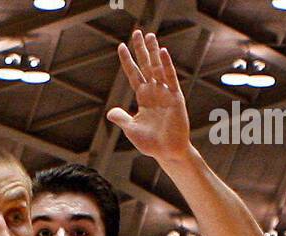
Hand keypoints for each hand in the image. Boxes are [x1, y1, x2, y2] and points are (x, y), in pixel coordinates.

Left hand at [107, 30, 190, 163]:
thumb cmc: (151, 143)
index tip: (121, 47)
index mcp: (144, 98)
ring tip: (150, 36)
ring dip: (154, 52)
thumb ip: (122, 118)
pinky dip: (166, 65)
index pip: (134, 75)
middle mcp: (154, 92)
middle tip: (137, 32)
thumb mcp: (131, 129)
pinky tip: (162, 52)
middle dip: (141, 50)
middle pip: (146, 66)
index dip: (128, 61)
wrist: (167, 152)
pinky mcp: (175, 97)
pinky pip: (170, 78)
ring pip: (158, 68)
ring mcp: (165, 93)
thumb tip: (110, 112)